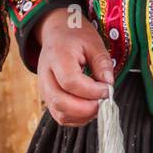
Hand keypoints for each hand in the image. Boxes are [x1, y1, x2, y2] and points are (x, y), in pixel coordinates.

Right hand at [35, 5, 113, 125]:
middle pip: (60, 102)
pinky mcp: (48, 99)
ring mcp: (44, 89)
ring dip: (82, 116)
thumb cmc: (75, 36)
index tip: (107, 89)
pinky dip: (77, 118)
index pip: (70, 82)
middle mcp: (46, 76)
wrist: (56, 33)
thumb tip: (108, 85)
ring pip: (59, 114)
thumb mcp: (94, 43)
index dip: (91, 91)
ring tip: (98, 105)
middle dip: (86, 109)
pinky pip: (60, 116)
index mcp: (57, 57)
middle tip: (103, 102)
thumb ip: (102, 64)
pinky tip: (90, 108)